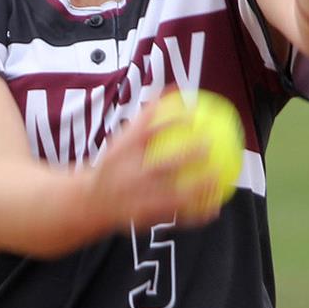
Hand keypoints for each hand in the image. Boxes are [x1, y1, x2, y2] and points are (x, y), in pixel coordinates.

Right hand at [83, 102, 222, 233]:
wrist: (91, 202)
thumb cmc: (115, 165)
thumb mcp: (122, 139)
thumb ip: (148, 116)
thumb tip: (175, 88)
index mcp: (122, 154)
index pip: (145, 133)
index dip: (168, 122)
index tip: (191, 113)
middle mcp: (128, 176)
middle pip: (160, 167)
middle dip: (184, 157)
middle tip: (208, 144)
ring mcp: (136, 199)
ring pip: (171, 197)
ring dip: (195, 191)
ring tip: (217, 181)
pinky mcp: (144, 219)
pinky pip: (174, 217)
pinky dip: (195, 214)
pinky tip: (214, 208)